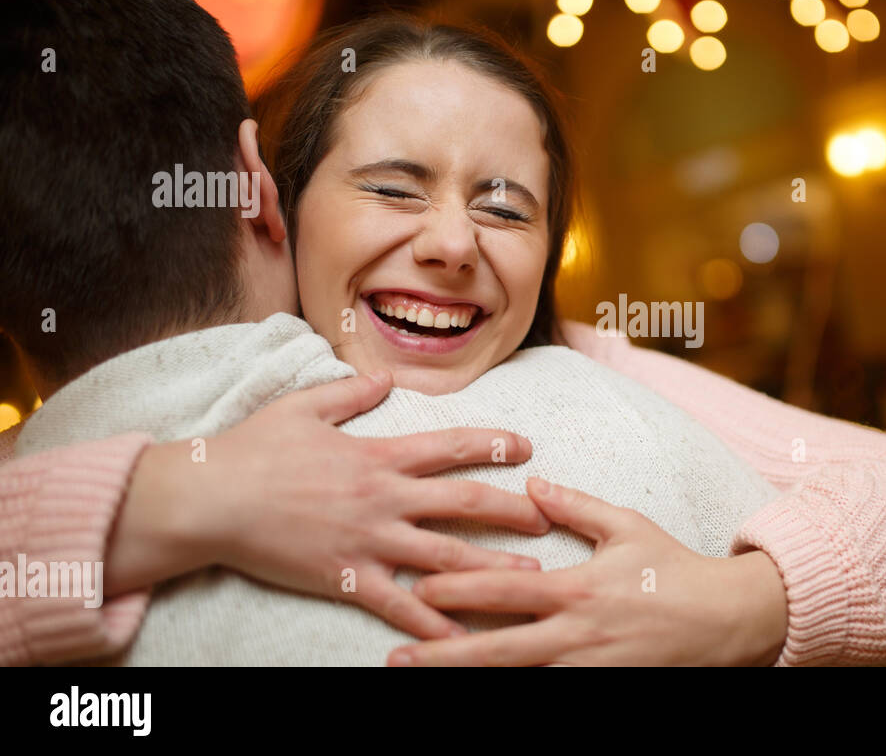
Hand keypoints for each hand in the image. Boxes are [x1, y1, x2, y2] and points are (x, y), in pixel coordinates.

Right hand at [106, 370, 549, 639]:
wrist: (208, 500)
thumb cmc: (252, 451)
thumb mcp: (304, 407)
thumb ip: (351, 393)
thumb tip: (385, 380)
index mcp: (377, 456)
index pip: (450, 446)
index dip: (492, 444)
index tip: (524, 447)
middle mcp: (383, 498)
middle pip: (463, 503)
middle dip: (511, 510)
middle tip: (546, 519)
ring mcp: (368, 541)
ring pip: (444, 557)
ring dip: (492, 567)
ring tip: (531, 577)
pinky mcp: (346, 577)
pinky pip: (399, 606)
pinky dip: (433, 624)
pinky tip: (463, 637)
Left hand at [387, 477, 788, 665]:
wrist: (728, 620)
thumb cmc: (674, 568)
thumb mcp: (627, 525)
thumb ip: (576, 506)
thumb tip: (532, 482)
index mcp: (577, 589)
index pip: (505, 590)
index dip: (457, 591)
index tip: (416, 588)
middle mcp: (577, 635)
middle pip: (498, 651)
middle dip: (444, 657)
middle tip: (398, 660)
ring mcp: (589, 670)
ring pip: (521, 681)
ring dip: (472, 682)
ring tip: (428, 682)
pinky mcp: (604, 689)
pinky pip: (553, 694)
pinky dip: (520, 693)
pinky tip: (483, 694)